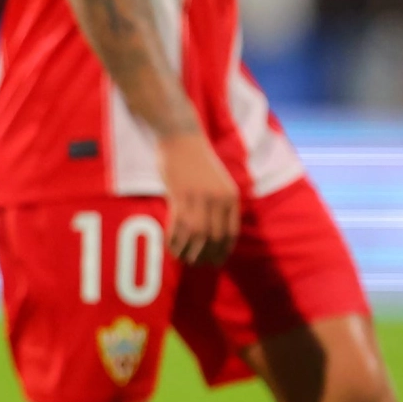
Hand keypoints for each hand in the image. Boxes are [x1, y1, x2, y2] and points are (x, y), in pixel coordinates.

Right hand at [159, 131, 240, 265]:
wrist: (181, 137)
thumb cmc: (197, 160)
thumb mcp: (217, 182)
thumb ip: (219, 204)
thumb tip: (213, 231)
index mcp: (230, 197)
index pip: (230, 233)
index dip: (222, 251)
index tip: (215, 262)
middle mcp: (218, 199)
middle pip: (214, 237)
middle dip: (205, 255)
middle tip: (196, 263)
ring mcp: (199, 197)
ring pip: (196, 235)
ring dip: (189, 251)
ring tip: (183, 259)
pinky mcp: (180, 195)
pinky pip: (178, 225)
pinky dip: (175, 240)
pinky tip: (171, 246)